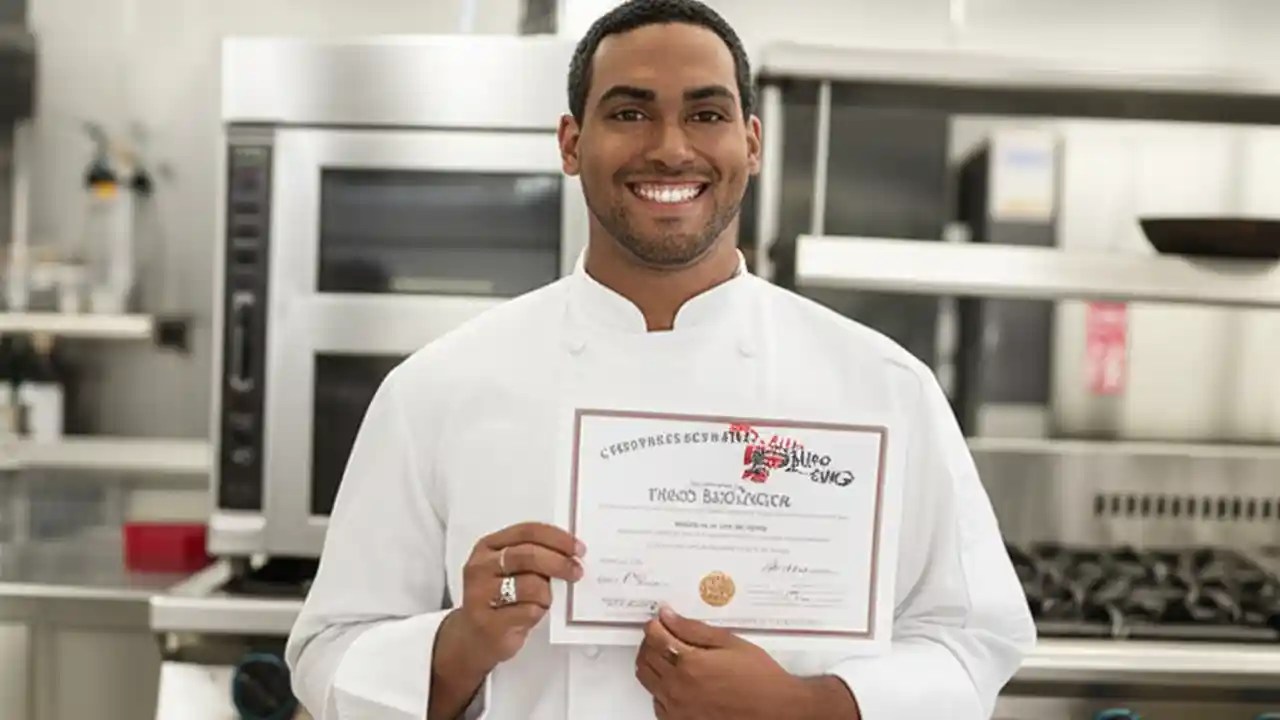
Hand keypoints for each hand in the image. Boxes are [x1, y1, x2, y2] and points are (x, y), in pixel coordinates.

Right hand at [452, 522, 585, 669]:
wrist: (474, 639)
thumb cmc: (499, 601)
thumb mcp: (509, 571)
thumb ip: (532, 556)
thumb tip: (570, 552)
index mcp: (488, 547)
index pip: (528, 532)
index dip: (557, 538)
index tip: (577, 548)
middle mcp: (481, 567)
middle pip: (529, 555)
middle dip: (559, 563)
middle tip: (576, 571)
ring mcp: (481, 594)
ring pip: (532, 585)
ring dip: (547, 594)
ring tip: (542, 601)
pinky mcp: (489, 621)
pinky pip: (529, 611)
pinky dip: (538, 613)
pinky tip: (530, 616)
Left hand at [634, 605, 799, 719]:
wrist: (776, 709)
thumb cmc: (759, 678)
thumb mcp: (729, 642)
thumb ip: (693, 629)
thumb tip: (669, 617)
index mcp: (690, 663)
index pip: (654, 637)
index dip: (655, 624)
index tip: (660, 620)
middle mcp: (678, 687)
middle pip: (645, 657)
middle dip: (650, 641)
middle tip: (663, 634)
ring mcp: (677, 708)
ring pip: (646, 678)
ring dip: (651, 662)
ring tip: (668, 655)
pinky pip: (656, 701)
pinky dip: (659, 688)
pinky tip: (674, 680)